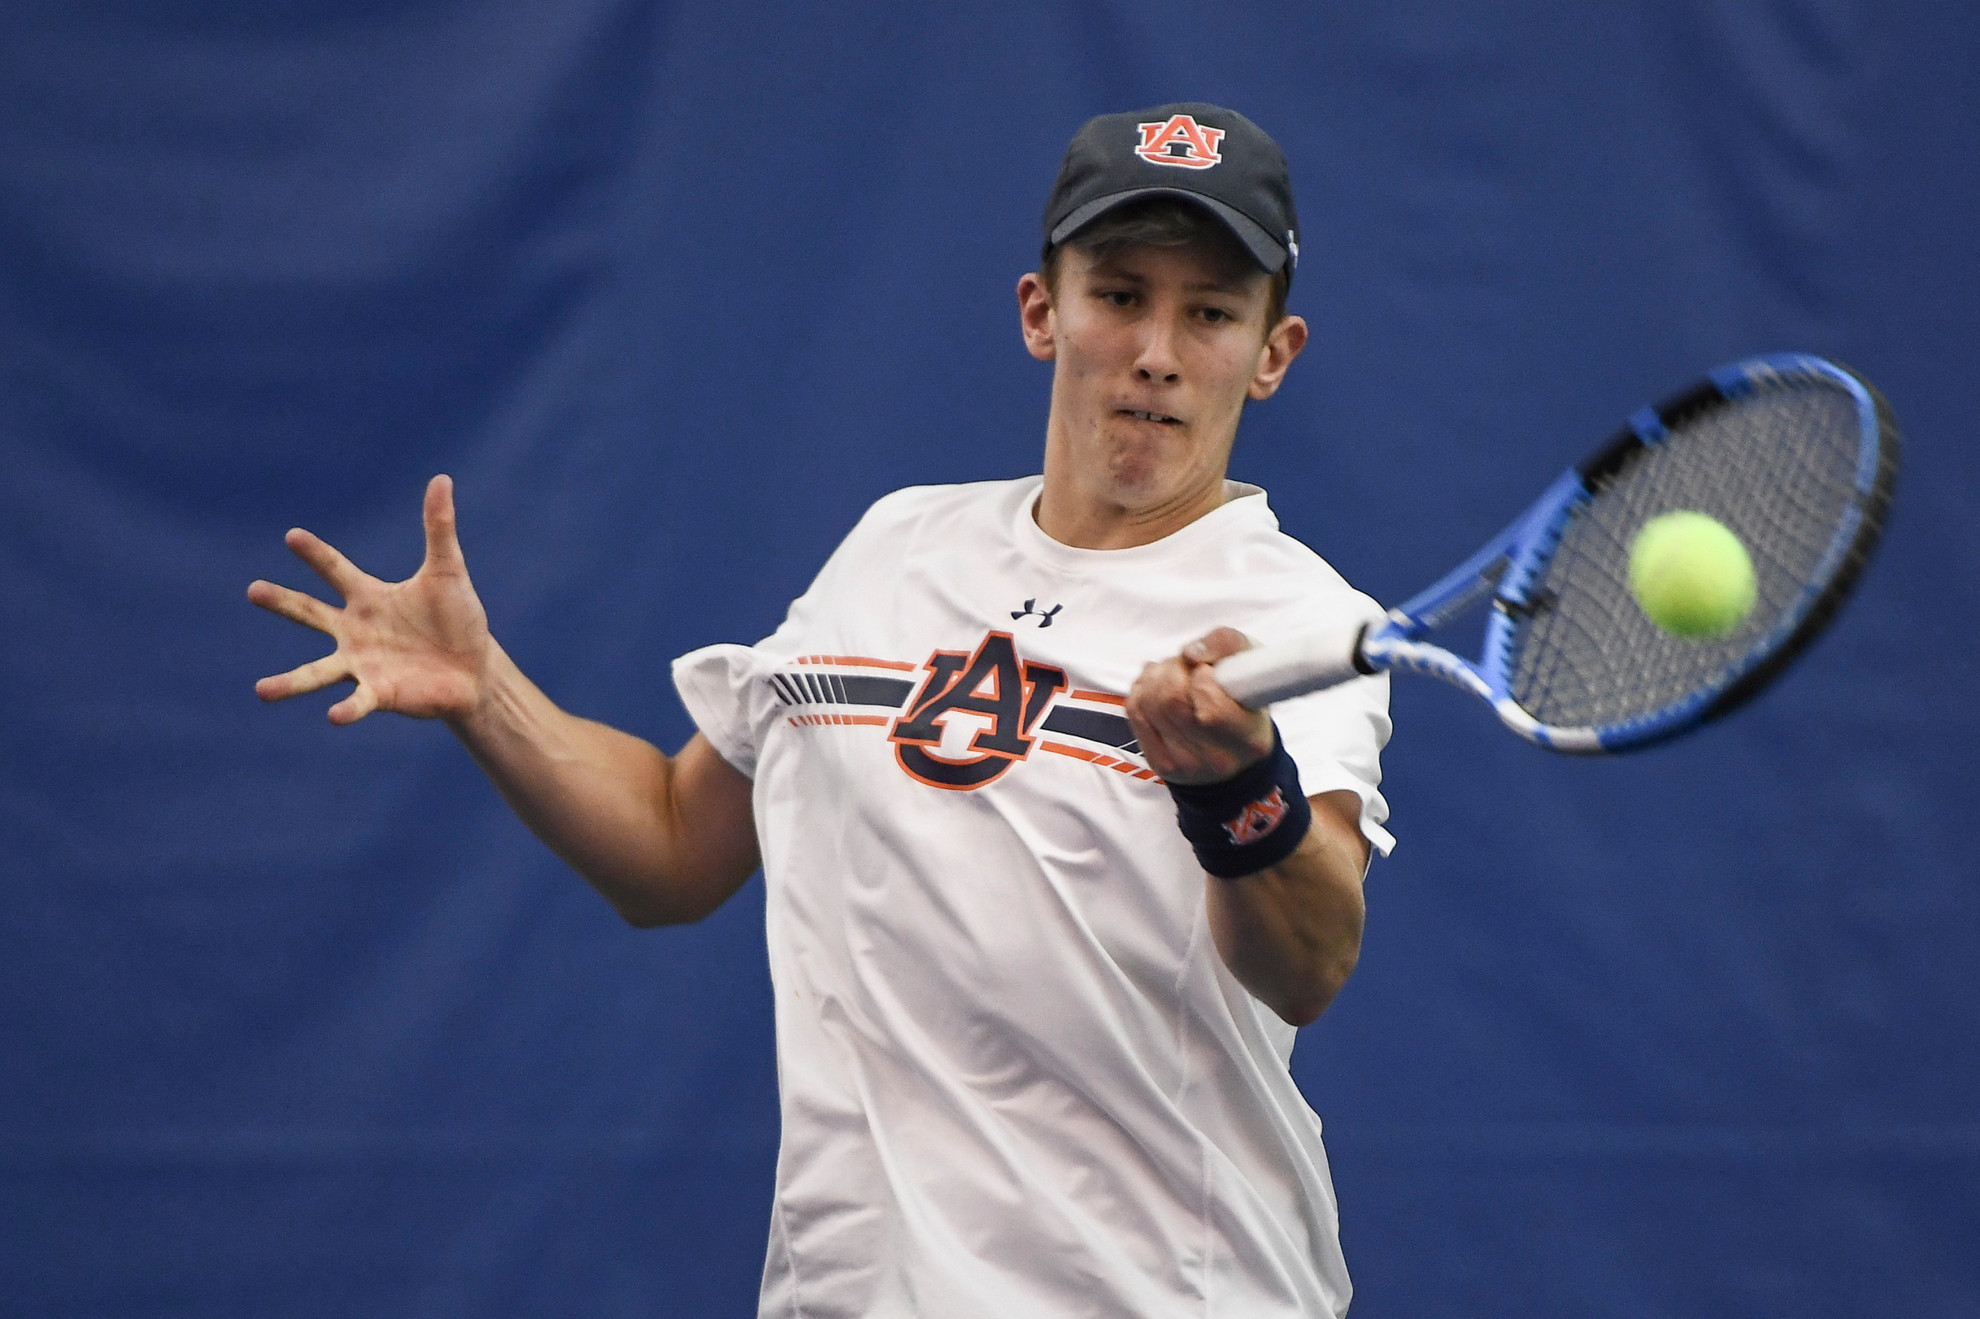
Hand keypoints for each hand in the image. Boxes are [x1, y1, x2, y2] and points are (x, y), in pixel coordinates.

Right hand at [247, 475, 491, 724]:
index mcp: (369, 598)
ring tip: (262, 691)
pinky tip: (333, 715)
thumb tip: (442, 478)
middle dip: (283, 602)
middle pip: (310, 614)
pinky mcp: (380, 693)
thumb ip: (439, 529)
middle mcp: (356, 631)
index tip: (292, 535)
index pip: (335, 570)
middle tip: (253, 590)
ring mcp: (363, 664)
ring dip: (290, 683)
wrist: (475, 670)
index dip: (315, 554)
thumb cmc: (458, 621)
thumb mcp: (447, 572)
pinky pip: (357, 701)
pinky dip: (346, 708)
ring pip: (317, 673)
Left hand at [1125, 627, 1274, 784]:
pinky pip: (1135, 713)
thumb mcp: (1250, 660)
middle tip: (1185, 664)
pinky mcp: (1160, 764)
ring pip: (1149, 704)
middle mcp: (1219, 761)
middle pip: (1172, 701)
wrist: (1233, 745)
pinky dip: (1140, 690)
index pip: (1212, 711)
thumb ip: (1226, 644)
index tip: (1207, 669)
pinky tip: (1156, 687)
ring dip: (1155, 676)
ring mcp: (1186, 767)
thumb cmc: (1243, 695)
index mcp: (1250, 740)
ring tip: (1172, 673)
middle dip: (1173, 669)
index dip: (1202, 677)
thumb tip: (1189, 654)